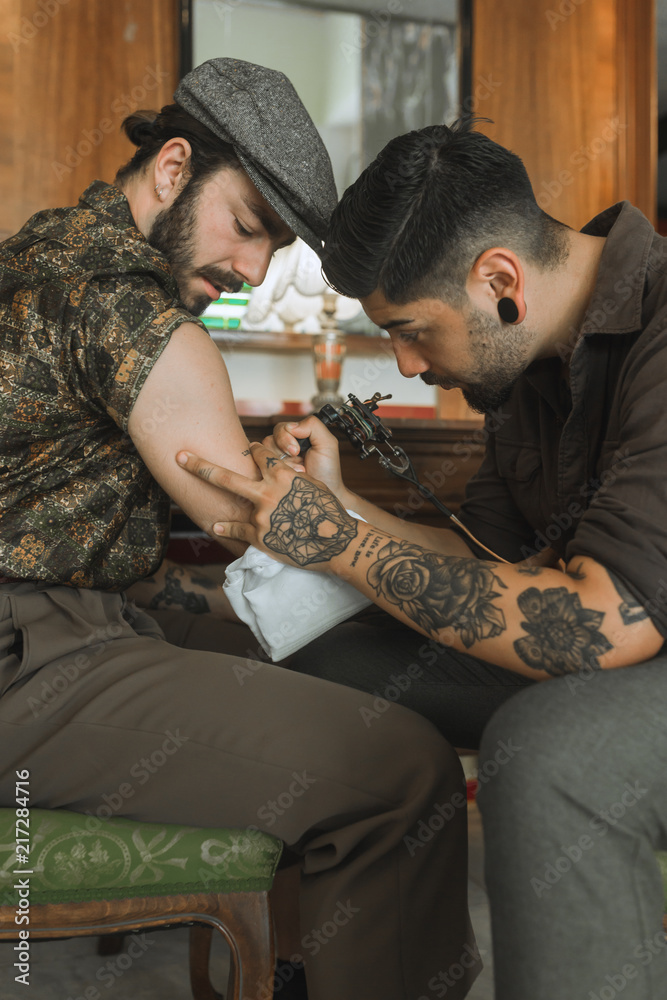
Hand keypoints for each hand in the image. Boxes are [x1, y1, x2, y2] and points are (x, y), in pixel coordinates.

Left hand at [176, 442, 360, 570]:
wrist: (337, 541)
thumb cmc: (330, 512)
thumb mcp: (313, 484)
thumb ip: (292, 478)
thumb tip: (284, 472)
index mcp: (282, 474)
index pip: (259, 454)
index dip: (251, 450)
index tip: (245, 448)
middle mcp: (267, 492)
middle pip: (225, 474)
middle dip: (199, 464)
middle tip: (180, 456)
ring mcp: (261, 514)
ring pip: (232, 504)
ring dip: (216, 498)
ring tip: (195, 494)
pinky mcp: (260, 536)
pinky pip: (237, 530)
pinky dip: (226, 528)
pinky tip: (216, 526)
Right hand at [264, 414, 347, 501]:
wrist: (321, 495)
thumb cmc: (326, 471)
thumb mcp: (327, 443)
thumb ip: (313, 426)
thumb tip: (290, 425)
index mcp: (296, 437)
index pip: (281, 429)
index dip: (286, 438)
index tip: (297, 450)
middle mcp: (283, 447)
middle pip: (269, 440)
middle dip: (282, 450)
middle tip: (296, 458)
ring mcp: (274, 460)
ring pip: (263, 453)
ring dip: (280, 463)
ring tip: (297, 471)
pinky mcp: (267, 474)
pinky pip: (259, 467)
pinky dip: (272, 472)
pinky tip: (286, 477)